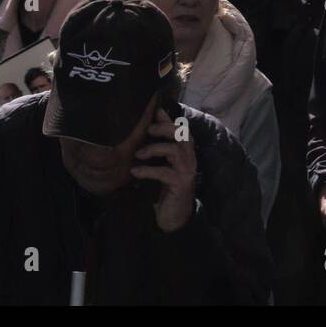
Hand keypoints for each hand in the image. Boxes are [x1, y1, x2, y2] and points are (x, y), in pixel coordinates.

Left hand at [131, 105, 196, 232]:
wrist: (175, 216)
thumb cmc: (168, 188)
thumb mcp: (164, 165)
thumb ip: (161, 148)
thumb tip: (150, 130)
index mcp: (186, 152)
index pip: (181, 129)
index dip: (169, 119)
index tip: (156, 111)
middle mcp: (190, 158)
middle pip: (182, 134)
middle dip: (164, 128)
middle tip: (147, 130)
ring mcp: (187, 171)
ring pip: (174, 151)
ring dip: (154, 149)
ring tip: (139, 154)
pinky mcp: (180, 184)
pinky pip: (164, 172)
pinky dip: (147, 170)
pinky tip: (135, 172)